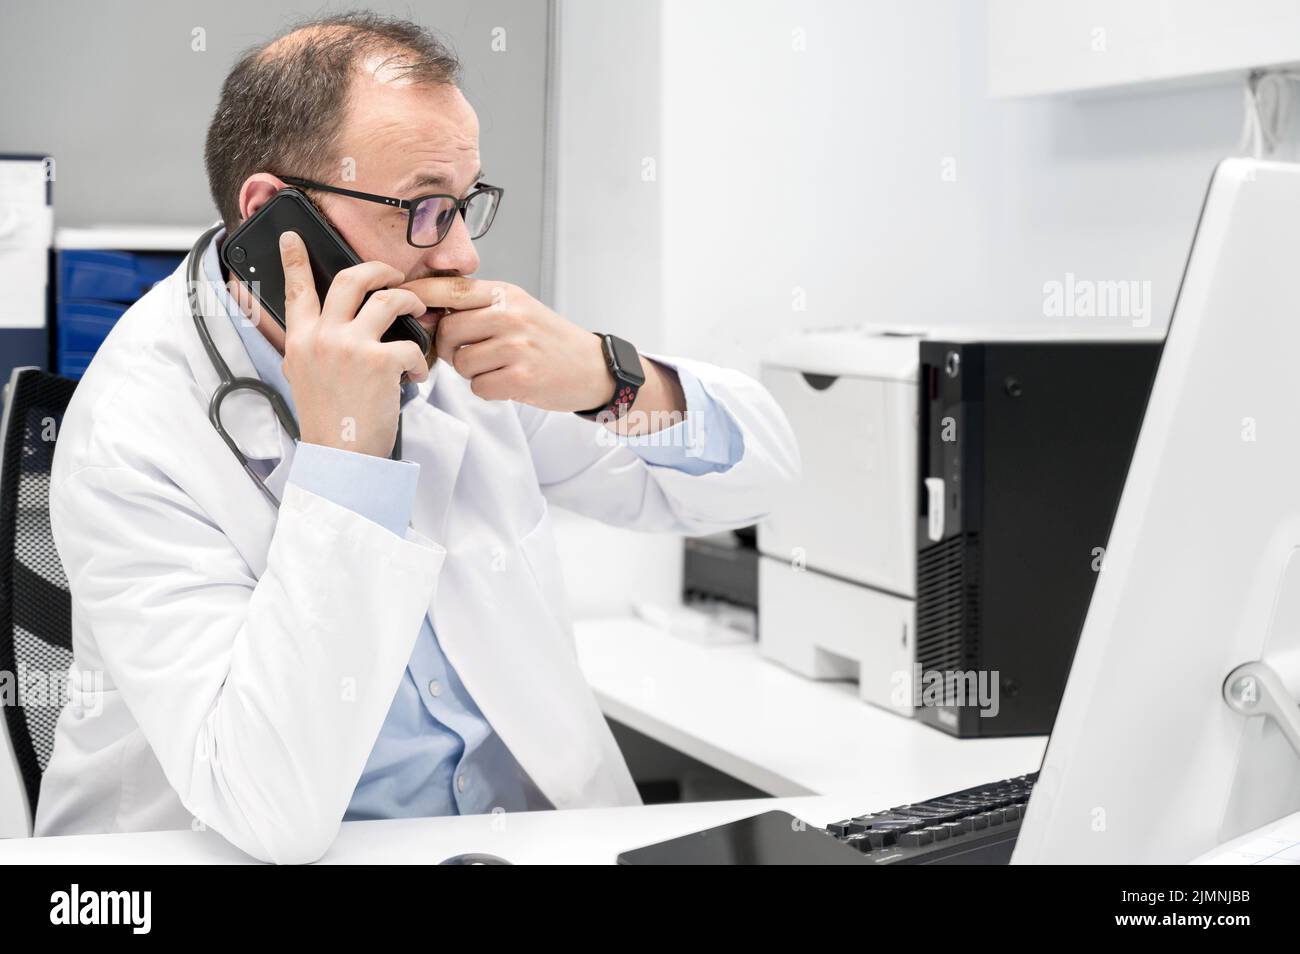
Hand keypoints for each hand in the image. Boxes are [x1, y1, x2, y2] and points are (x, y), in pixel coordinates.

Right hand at [279, 231, 430, 457]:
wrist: (339, 455)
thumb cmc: (329, 421)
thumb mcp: (304, 377)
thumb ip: (312, 348)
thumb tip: (327, 329)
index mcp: (301, 340)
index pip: (296, 289)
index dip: (295, 259)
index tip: (292, 237)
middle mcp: (322, 337)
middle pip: (350, 279)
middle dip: (378, 269)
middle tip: (393, 275)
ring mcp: (351, 347)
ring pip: (388, 299)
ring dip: (411, 301)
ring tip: (419, 311)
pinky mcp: (380, 362)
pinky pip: (411, 342)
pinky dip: (421, 358)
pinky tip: (417, 375)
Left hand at [397, 277, 613, 411]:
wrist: (592, 367)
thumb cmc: (549, 340)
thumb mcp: (517, 309)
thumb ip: (477, 307)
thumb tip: (426, 312)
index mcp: (505, 294)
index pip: (449, 289)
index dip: (419, 296)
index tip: (403, 304)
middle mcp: (510, 315)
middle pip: (447, 331)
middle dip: (449, 348)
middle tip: (469, 354)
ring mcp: (517, 346)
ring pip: (460, 362)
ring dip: (470, 372)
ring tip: (495, 368)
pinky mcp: (522, 378)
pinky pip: (478, 386)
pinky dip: (487, 390)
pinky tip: (507, 382)